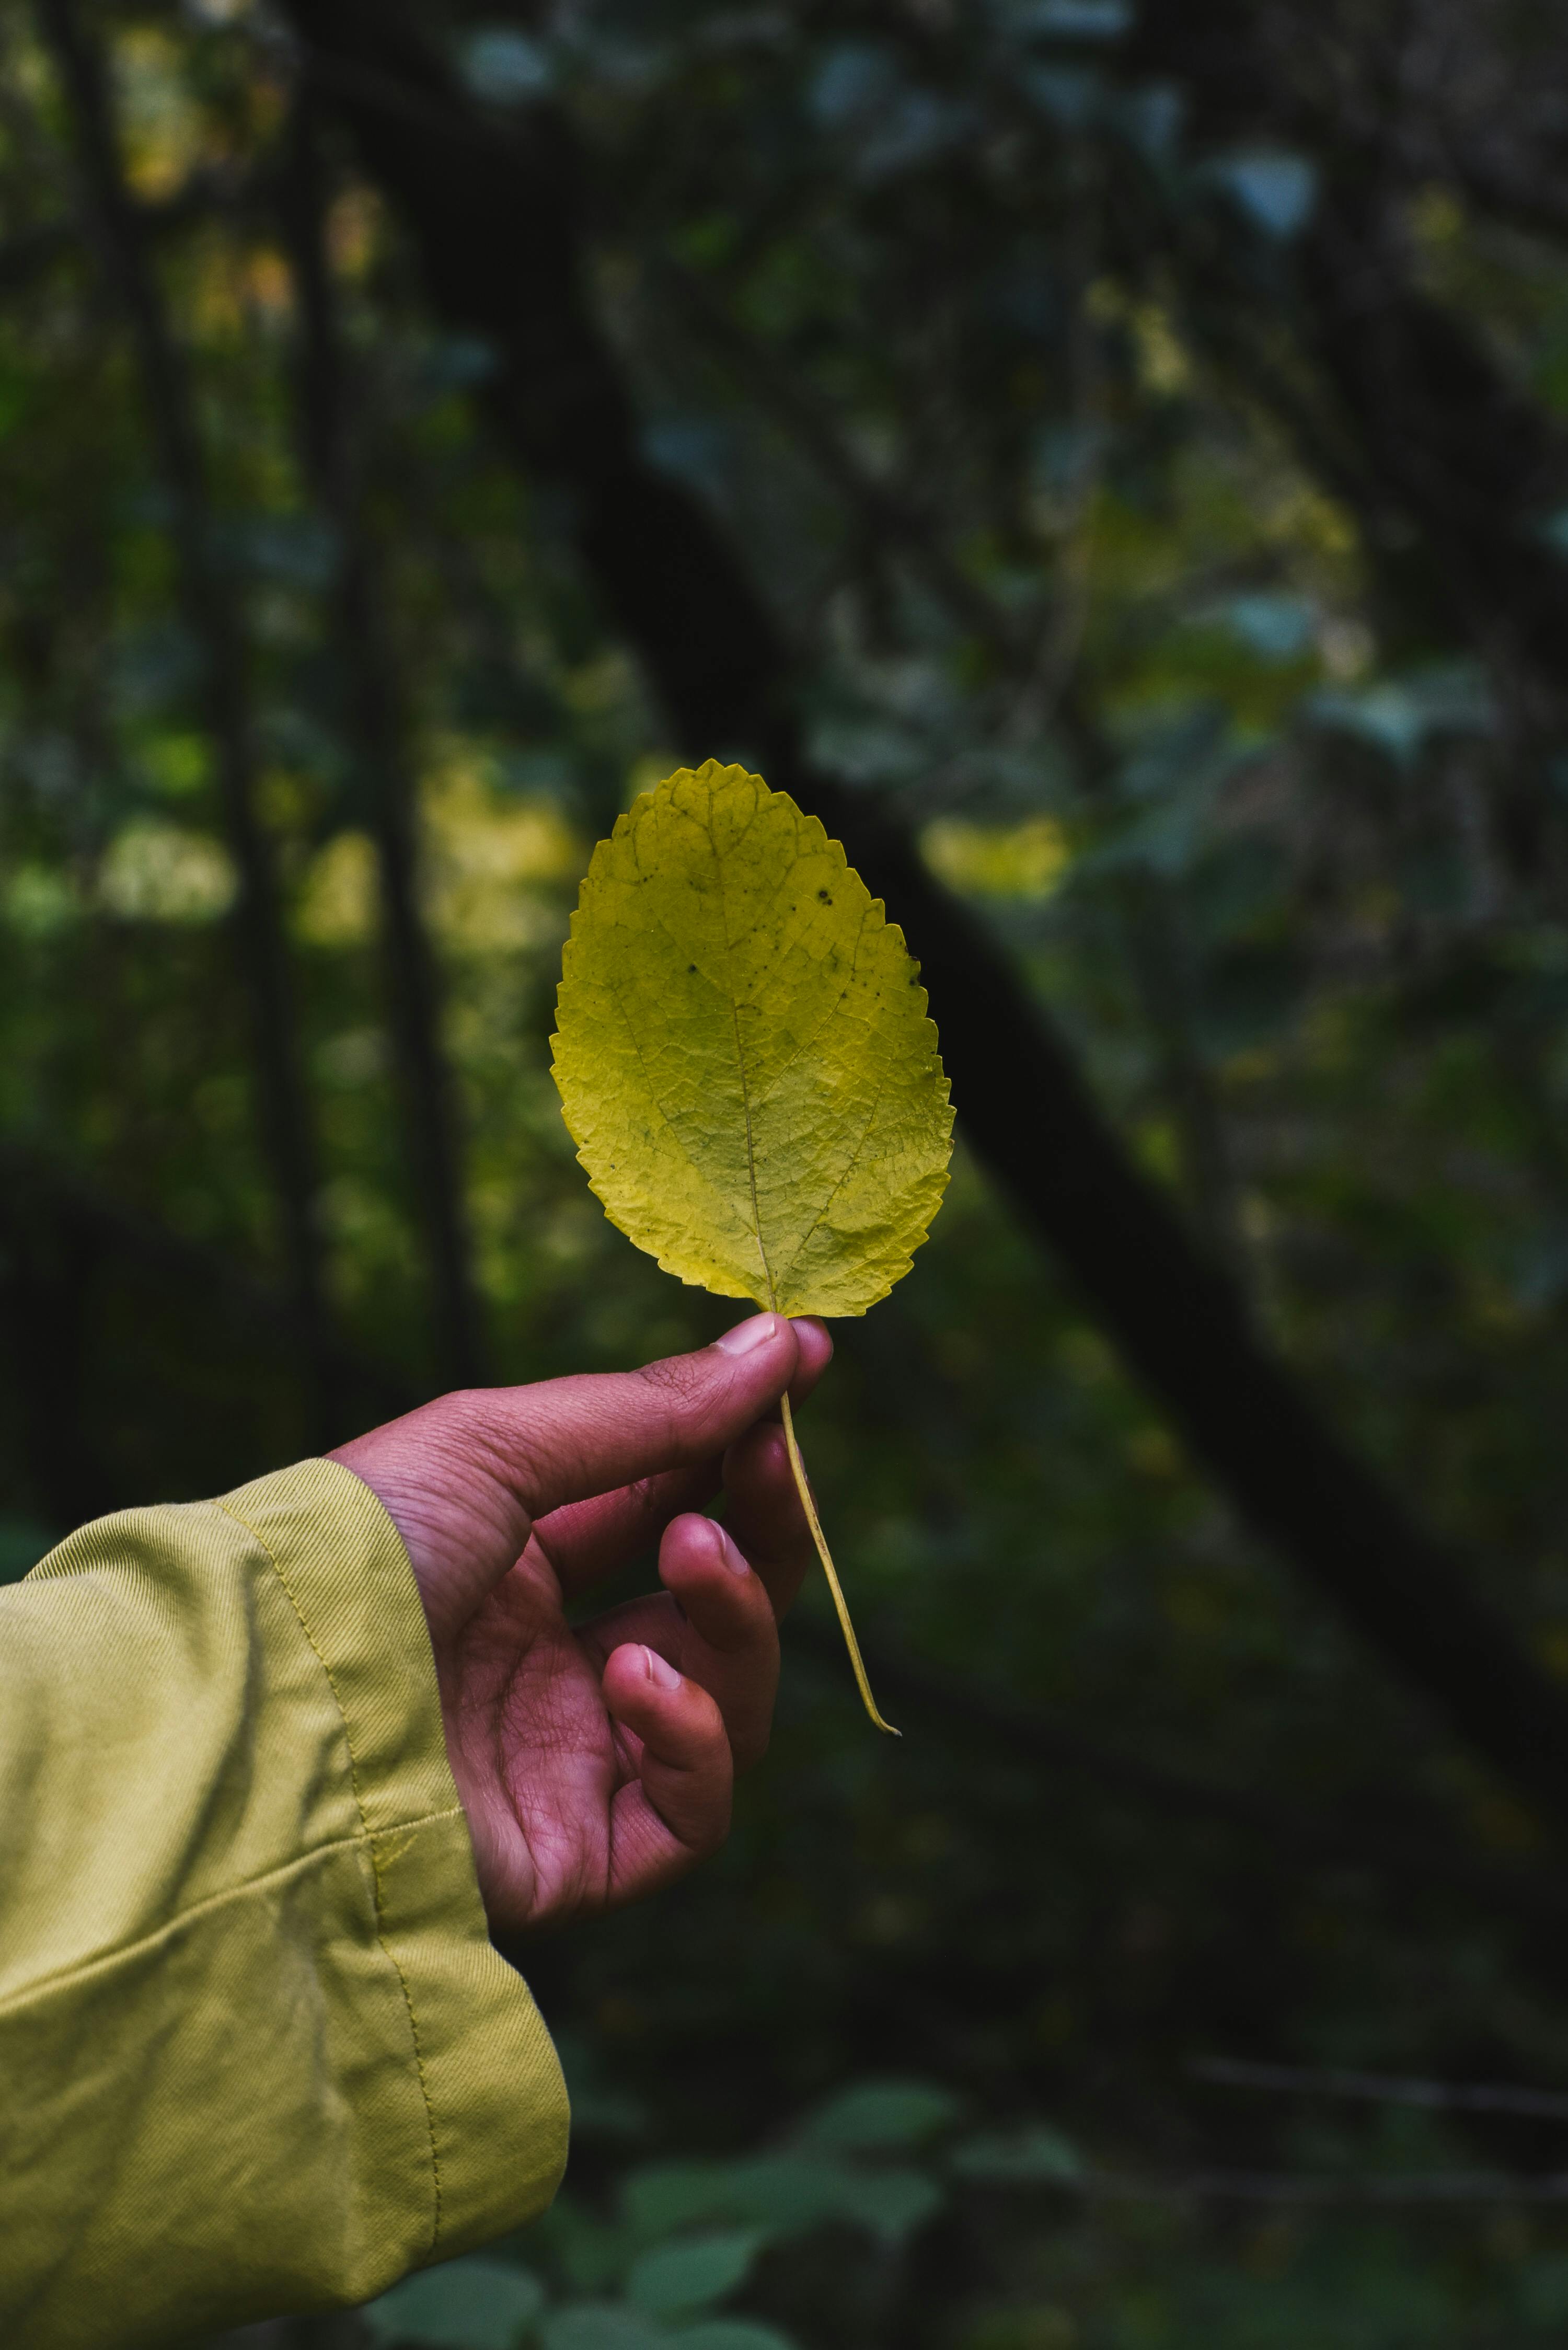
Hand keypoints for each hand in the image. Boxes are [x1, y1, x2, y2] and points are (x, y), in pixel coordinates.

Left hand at [329, 1312, 829, 1937]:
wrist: (272, 1693)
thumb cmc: (361, 1546)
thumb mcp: (499, 1444)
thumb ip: (651, 1410)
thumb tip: (783, 1341)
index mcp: (514, 1565)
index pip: (666, 1507)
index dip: (737, 1448)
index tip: (803, 1372)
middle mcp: (544, 1667)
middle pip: (713, 1607)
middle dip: (756, 1528)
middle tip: (766, 1464)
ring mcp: (561, 1765)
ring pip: (726, 1703)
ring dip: (733, 1620)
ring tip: (688, 1557)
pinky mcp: (573, 1856)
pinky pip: (692, 1812)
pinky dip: (694, 1741)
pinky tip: (632, 1687)